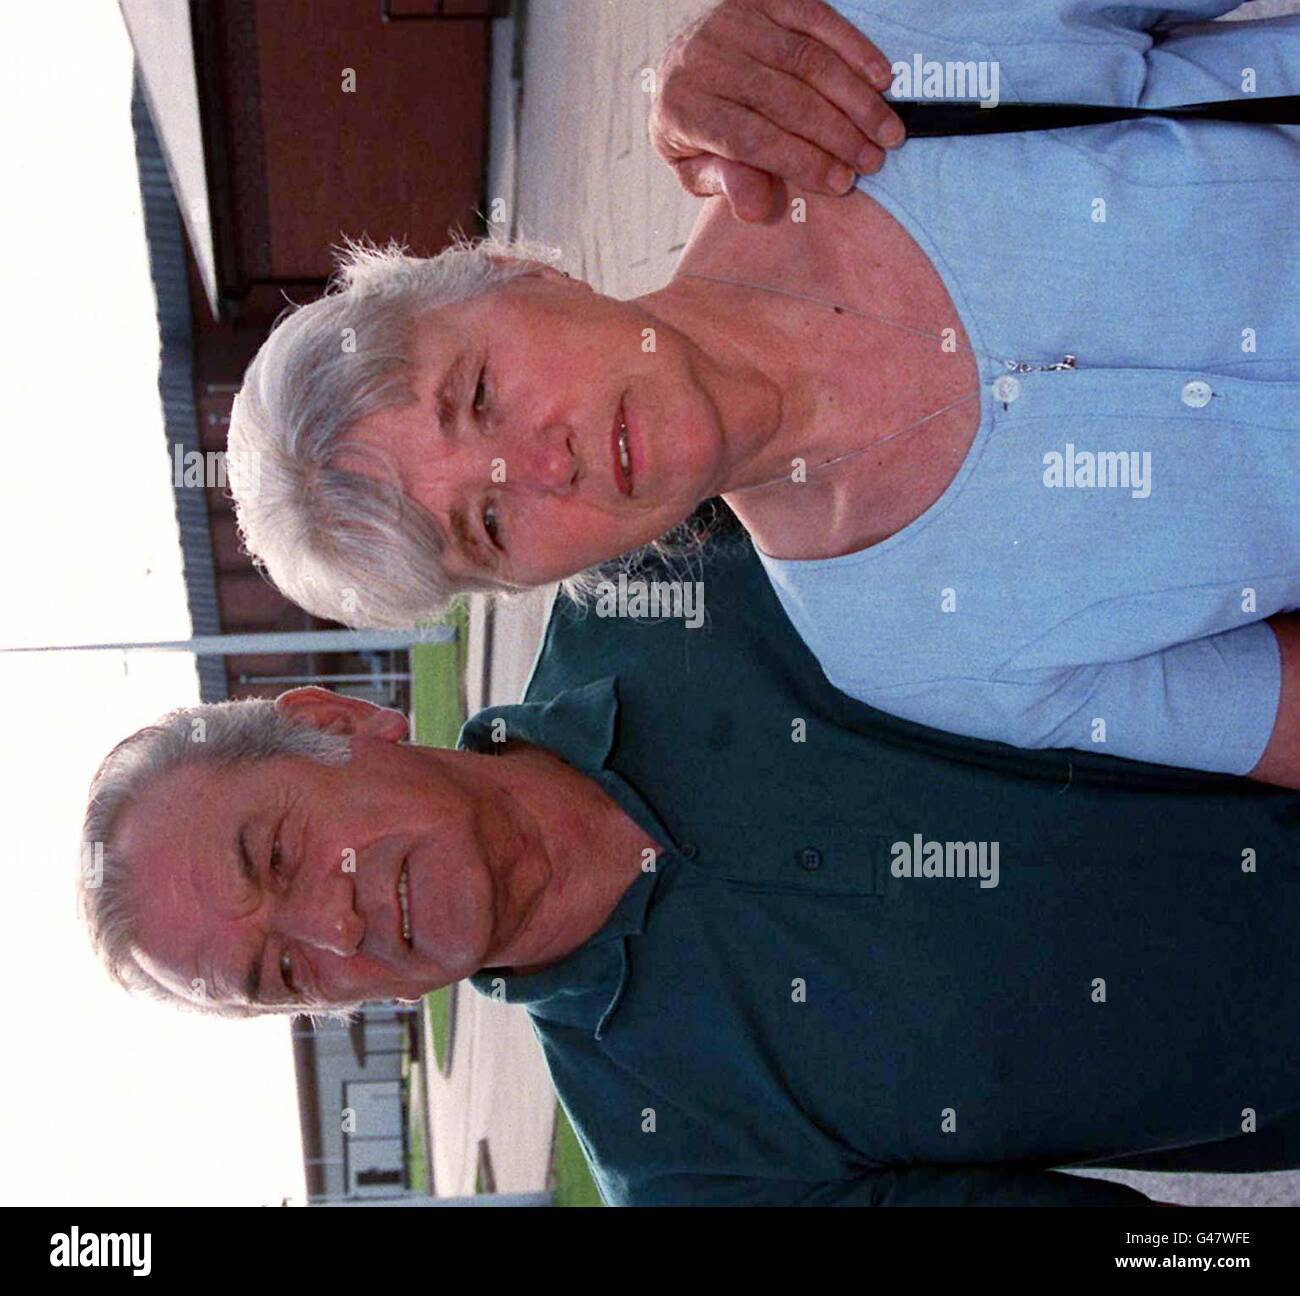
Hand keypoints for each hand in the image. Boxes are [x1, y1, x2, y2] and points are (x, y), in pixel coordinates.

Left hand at [649, 0, 904, 222]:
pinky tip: (881, 80)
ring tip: (887, 131)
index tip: (842, 183)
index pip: (752, 139)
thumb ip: (724, 185)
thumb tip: (754, 207)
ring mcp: (735, 23)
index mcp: (685, 109)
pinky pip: (817, 19)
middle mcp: (706, 59)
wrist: (680, 66)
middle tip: (874, 161)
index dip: (802, 162)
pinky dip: (855, 49)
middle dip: (838, 135)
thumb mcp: (694, 168)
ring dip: (855, 99)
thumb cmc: (695, 127)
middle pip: (786, 100)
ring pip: (808, 62)